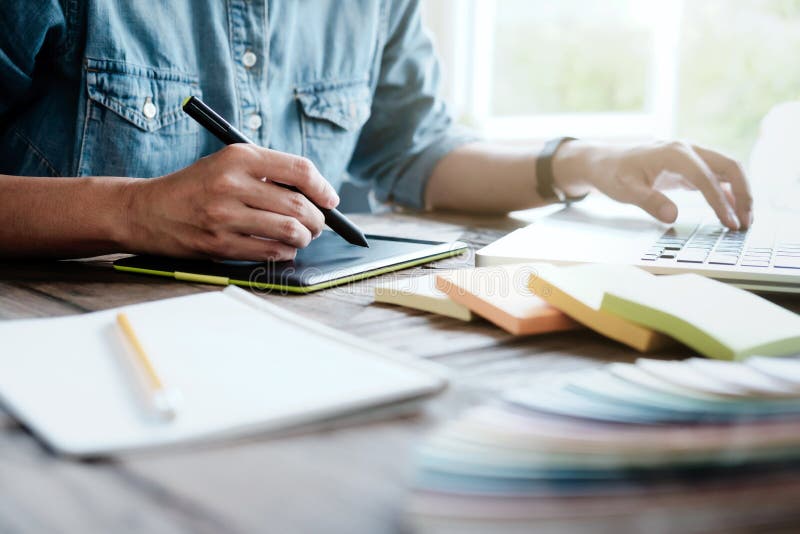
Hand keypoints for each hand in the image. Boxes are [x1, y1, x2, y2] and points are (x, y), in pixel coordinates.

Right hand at [120, 144, 339, 260]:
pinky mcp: (219, 243)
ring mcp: (224, 215)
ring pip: (289, 230)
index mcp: (239, 156)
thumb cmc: (197, 187)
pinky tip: (283, 248)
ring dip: (304, 237)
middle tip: (318, 224)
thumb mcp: (228, 164)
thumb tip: (318, 195)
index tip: (331, 200)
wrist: (147, 210)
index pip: (299, 169)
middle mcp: (232, 183)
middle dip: (318, 219)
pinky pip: (270, 251)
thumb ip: (268, 173)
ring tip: (302, 237)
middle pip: (298, 204)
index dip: (323, 187)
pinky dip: (285, 252)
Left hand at [553, 140, 752, 229]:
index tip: (729, 223)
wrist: (602, 161)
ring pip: (726, 170)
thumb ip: (649, 201)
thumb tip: (672, 216)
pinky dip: (726, 192)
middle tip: (747, 221)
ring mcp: (690, 156)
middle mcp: (687, 150)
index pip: (706, 178)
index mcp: (674, 153)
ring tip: (744, 220)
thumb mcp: (625, 190)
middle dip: (743, 193)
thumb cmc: (612, 173)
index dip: (720, 202)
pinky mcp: (688, 166)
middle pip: (728, 167)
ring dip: (739, 192)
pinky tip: (731, 210)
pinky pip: (715, 177)